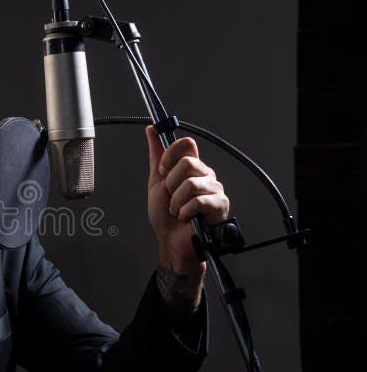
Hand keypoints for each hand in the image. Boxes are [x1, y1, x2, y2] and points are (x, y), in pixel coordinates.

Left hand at [146, 126, 228, 309]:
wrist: (171, 241)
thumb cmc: (165, 215)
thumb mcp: (156, 181)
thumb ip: (156, 155)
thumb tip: (151, 130)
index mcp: (193, 167)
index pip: (186, 144)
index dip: (169, 157)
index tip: (163, 173)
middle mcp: (206, 174)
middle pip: (187, 163)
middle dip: (171, 184)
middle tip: (171, 197)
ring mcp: (215, 189)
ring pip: (191, 183)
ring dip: (176, 201)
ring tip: (177, 210)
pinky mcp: (220, 205)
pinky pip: (198, 200)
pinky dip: (184, 211)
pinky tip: (185, 217)